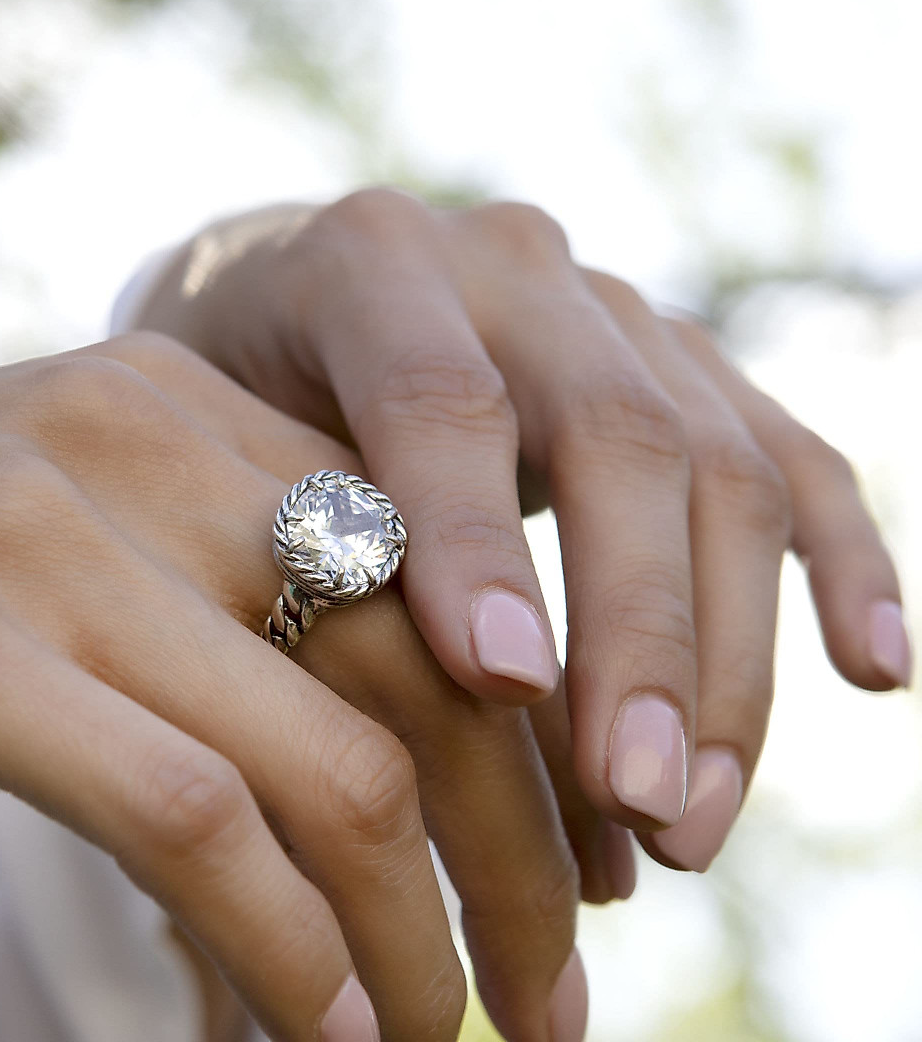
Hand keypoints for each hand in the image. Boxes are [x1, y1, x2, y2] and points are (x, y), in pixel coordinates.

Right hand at [0, 332, 585, 1041]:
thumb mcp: (79, 568)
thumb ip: (220, 633)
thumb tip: (377, 809)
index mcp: (187, 408)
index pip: (433, 576)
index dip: (530, 739)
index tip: (576, 868)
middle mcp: (137, 440)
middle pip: (420, 661)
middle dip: (515, 850)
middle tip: (558, 990)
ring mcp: (42, 529)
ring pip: (327, 759)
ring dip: (417, 932)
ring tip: (447, 1037)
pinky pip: (190, 818)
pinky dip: (287, 950)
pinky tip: (326, 1030)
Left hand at [136, 187, 910, 878]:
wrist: (270, 303)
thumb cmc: (227, 404)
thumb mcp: (225, 450)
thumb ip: (308, 546)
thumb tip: (424, 753)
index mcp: (368, 264)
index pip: (444, 400)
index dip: (478, 542)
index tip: (503, 691)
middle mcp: (507, 262)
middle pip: (618, 434)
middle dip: (638, 633)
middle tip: (637, 809)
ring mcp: (608, 305)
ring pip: (715, 462)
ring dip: (725, 654)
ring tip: (693, 818)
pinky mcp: (677, 360)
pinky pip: (783, 449)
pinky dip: (839, 560)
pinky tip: (873, 671)